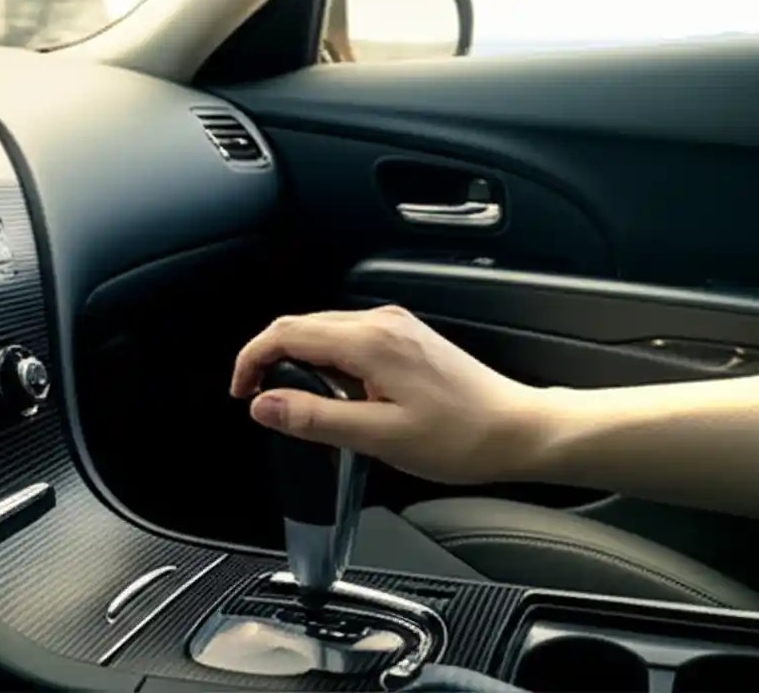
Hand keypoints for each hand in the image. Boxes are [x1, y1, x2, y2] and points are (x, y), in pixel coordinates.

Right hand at [230, 306, 551, 483]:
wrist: (516, 429)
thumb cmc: (460, 437)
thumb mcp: (378, 437)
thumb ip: (315, 418)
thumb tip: (265, 405)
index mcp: (368, 341)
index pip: (286, 333)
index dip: (252, 361)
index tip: (242, 393)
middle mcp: (380, 322)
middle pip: (300, 325)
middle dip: (269, 359)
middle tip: (260, 401)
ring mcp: (395, 326)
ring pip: (323, 330)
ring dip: (298, 360)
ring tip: (294, 403)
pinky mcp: (406, 337)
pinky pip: (349, 337)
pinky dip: (327, 360)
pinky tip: (333, 393)